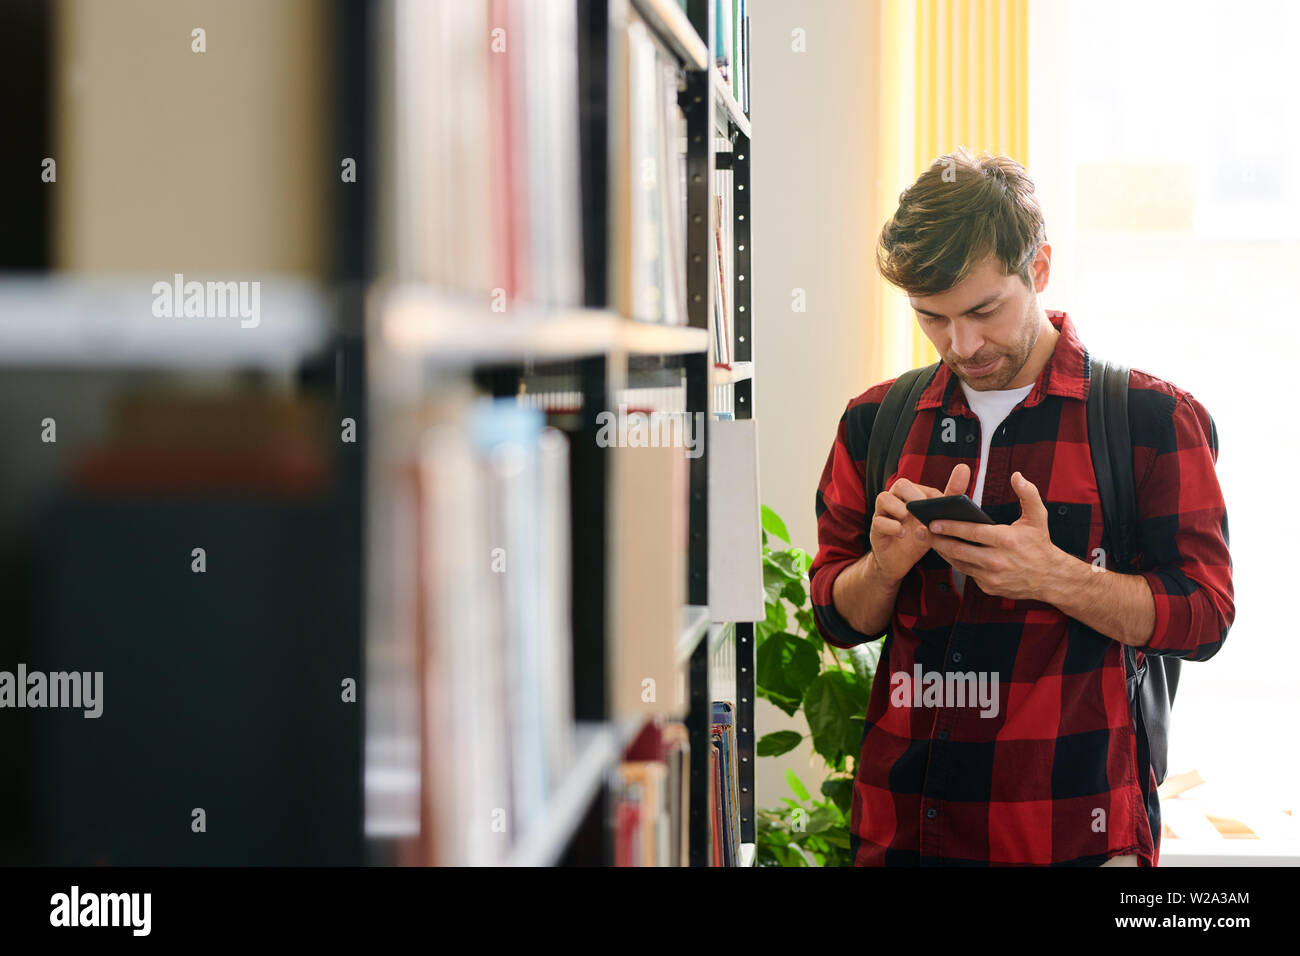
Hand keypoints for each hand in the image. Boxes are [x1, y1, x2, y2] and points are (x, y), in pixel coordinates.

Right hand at [869, 463, 970, 583]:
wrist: (899, 562)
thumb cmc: (919, 538)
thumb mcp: (937, 519)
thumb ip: (949, 497)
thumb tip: (964, 468)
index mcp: (910, 497)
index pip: (919, 486)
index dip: (930, 494)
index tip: (941, 507)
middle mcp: (896, 501)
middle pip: (900, 484)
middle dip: (913, 494)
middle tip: (923, 508)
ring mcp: (883, 515)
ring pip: (883, 498)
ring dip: (898, 507)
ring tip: (908, 518)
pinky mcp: (876, 530)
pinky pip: (878, 522)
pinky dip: (891, 526)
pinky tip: (902, 533)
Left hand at [924, 471, 1067, 600]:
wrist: (1051, 578)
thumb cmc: (1040, 544)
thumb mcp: (1039, 517)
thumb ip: (1028, 494)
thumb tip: (1017, 476)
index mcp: (1006, 541)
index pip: (972, 532)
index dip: (950, 526)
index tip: (933, 521)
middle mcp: (997, 560)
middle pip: (958, 550)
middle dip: (937, 540)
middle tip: (921, 530)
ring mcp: (992, 576)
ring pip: (959, 563)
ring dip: (941, 551)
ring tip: (928, 539)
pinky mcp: (988, 587)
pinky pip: (967, 573)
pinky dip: (956, 562)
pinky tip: (946, 551)